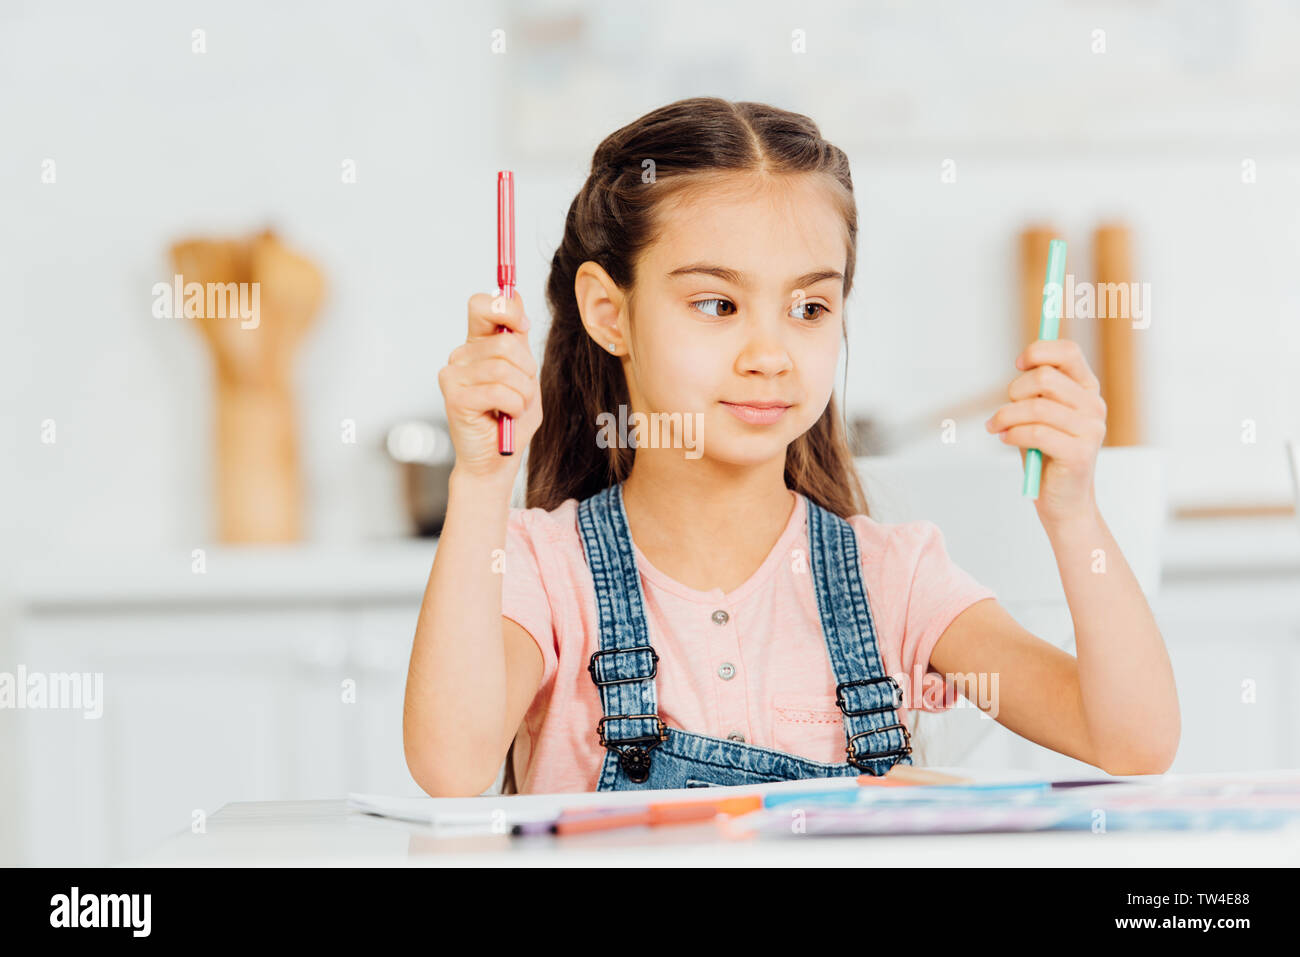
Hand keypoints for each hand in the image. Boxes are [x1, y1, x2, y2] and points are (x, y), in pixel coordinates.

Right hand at [438, 292, 541, 486]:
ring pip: (505, 369)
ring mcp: (453, 375)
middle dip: (527, 370)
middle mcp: (461, 356)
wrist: (497, 461)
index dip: (505, 309)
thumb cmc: (511, 419)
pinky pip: (499, 391)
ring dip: (522, 393)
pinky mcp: (454, 397)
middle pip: (505, 342)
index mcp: (477, 344)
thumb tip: (513, 293)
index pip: (481, 305)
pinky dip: (514, 406)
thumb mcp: (525, 373)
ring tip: (513, 408)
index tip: (522, 327)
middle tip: (521, 392)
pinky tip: (505, 417)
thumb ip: (519, 338)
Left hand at [985, 338, 1106, 527]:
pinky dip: (1013, 434)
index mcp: (1087, 390)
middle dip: (1014, 391)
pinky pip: (1036, 433)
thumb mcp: (1040, 414)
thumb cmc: (1047, 453)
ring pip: (1036, 407)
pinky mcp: (1079, 453)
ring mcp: (1090, 430)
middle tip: (1004, 411)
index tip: (1017, 365)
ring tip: (996, 427)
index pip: (1068, 353)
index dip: (1038, 351)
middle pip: (1045, 377)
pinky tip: (1005, 439)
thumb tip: (1024, 361)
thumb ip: (1037, 390)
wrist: (1062, 501)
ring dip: (1006, 416)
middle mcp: (1094, 406)